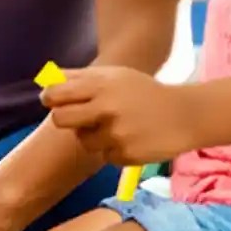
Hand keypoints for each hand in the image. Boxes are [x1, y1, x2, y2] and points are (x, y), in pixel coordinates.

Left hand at [41, 65, 201, 164]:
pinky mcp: (126, 154)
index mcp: (101, 84)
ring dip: (93, 136)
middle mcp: (106, 108)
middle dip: (65, 120)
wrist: (185, 114)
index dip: (50, 98)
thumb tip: (46, 79)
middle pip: (59, 120)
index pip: (55, 94)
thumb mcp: (113, 75)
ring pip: (83, 140)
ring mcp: (116, 133)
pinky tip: (131, 138)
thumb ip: (78, 77)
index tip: (54, 101)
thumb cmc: (143, 92)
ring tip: (115, 126)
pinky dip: (113, 149)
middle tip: (79, 118)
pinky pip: (104, 155)